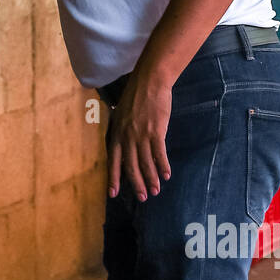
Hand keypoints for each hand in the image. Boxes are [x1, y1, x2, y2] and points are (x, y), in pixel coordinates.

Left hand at [106, 70, 172, 201]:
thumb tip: (120, 146)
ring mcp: (141, 134)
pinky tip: (167, 175)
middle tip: (142, 197)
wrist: (150, 82)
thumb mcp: (120, 114)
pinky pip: (159, 153)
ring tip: (156, 190)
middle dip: (136, 184)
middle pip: (130, 166)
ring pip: (146, 163)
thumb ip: (120, 131)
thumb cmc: (135, 97)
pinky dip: (163, 165)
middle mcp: (127, 137)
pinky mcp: (156, 131)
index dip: (113, 178)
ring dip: (152, 179)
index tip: (113, 193)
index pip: (113, 161)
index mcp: (116, 133)